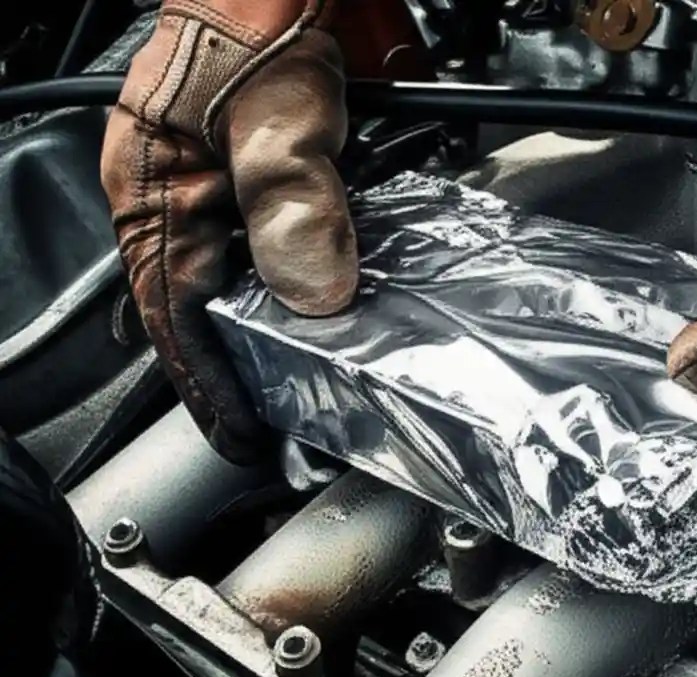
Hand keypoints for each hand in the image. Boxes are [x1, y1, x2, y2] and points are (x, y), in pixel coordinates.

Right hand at [101, 1, 357, 463]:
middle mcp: (192, 194)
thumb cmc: (250, 8)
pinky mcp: (284, 165)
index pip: (175, 313)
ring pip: (260, 273)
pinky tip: (359, 285)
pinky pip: (299, 232)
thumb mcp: (273, 117)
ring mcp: (238, 181)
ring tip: (331, 367)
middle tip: (295, 411)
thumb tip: (315, 294)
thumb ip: (293, 205)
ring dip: (294, 313)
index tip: (241, 434)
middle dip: (253, 358)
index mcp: (157, 191)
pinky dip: (326, 262)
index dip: (208, 380)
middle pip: (217, 302)